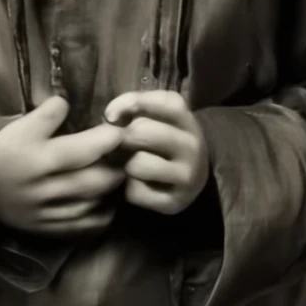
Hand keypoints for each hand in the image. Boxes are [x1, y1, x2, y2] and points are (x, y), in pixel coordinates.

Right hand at [0, 96, 125, 237]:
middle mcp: (45, 190)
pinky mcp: (53, 231)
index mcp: (36, 159)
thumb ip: (49, 113)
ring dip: (114, 187)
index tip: (122, 129)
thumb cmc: (6, 151)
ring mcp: (50, 214)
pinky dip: (105, 211)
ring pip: (95, 203)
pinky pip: (88, 225)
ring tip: (121, 170)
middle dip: (118, 165)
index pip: (80, 150)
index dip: (107, 140)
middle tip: (129, 151)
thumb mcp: (21, 125)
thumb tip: (72, 102)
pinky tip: (108, 197)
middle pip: (94, 180)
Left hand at [102, 90, 209, 215]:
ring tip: (132, 165)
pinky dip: (130, 189)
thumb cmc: (165, 137)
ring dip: (126, 165)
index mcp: (185, 119)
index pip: (159, 102)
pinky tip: (139, 185)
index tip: (110, 115)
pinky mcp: (175, 202)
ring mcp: (187, 176)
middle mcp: (191, 146)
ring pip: (137, 164)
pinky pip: (136, 192)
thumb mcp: (158, 115)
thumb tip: (110, 116)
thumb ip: (136, 107)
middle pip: (141, 131)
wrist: (195, 174)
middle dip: (124, 137)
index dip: (129, 103)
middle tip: (123, 144)